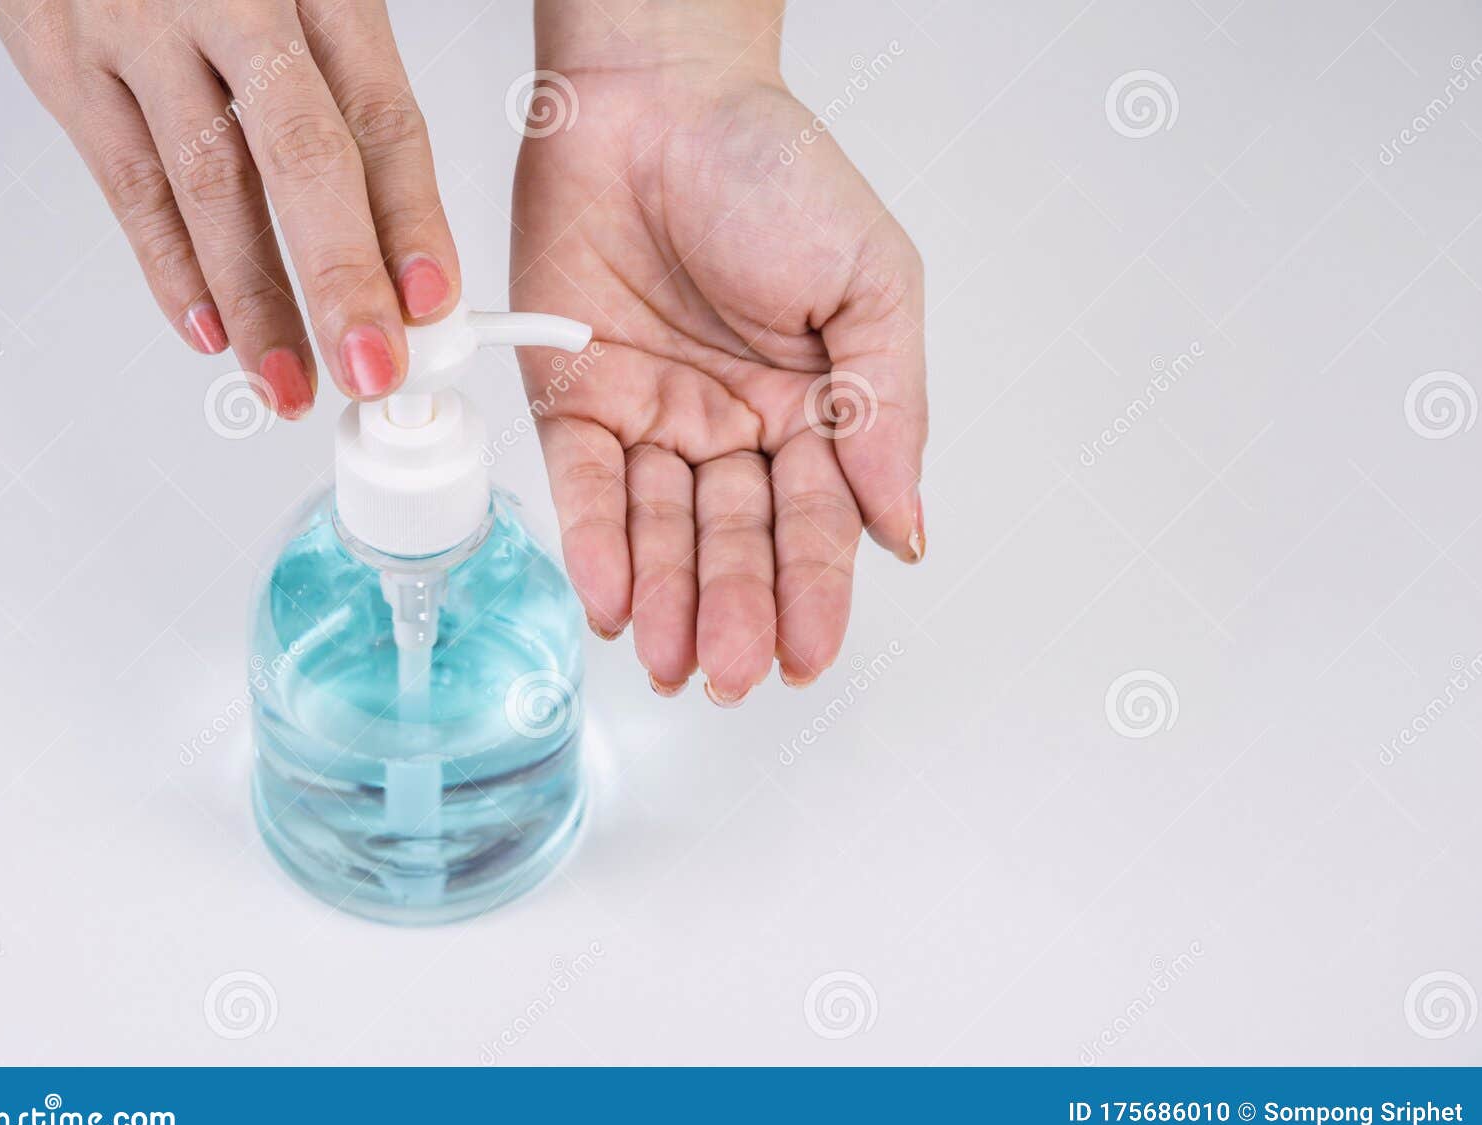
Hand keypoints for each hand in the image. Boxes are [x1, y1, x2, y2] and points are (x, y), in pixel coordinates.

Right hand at [0, 0, 460, 415]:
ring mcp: (137, 32)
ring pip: (205, 187)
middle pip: (298, 154)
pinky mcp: (64, 62)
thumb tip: (404, 237)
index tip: (432, 302)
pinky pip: (124, 182)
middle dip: (340, 277)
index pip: (379, 114)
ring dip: (254, 300)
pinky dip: (168, 268)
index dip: (410, 218)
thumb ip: (348, 85)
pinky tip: (210, 333)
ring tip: (289, 381)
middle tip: (371, 366)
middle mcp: (227, 1)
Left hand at [511, 3, 926, 703]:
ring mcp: (655, 418)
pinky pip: (587, 484)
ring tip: (672, 661)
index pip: (817, 521)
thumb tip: (904, 528)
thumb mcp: (871, 281)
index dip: (814, 591)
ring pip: (661, 530)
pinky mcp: (578, 397)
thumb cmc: (771, 169)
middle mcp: (734, 428)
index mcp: (814, 409)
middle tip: (733, 674)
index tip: (808, 656)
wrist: (657, 94)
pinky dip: (596, 541)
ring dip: (666, 599)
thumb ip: (886, 411)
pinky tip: (609, 600)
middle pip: (736, 541)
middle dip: (735, 611)